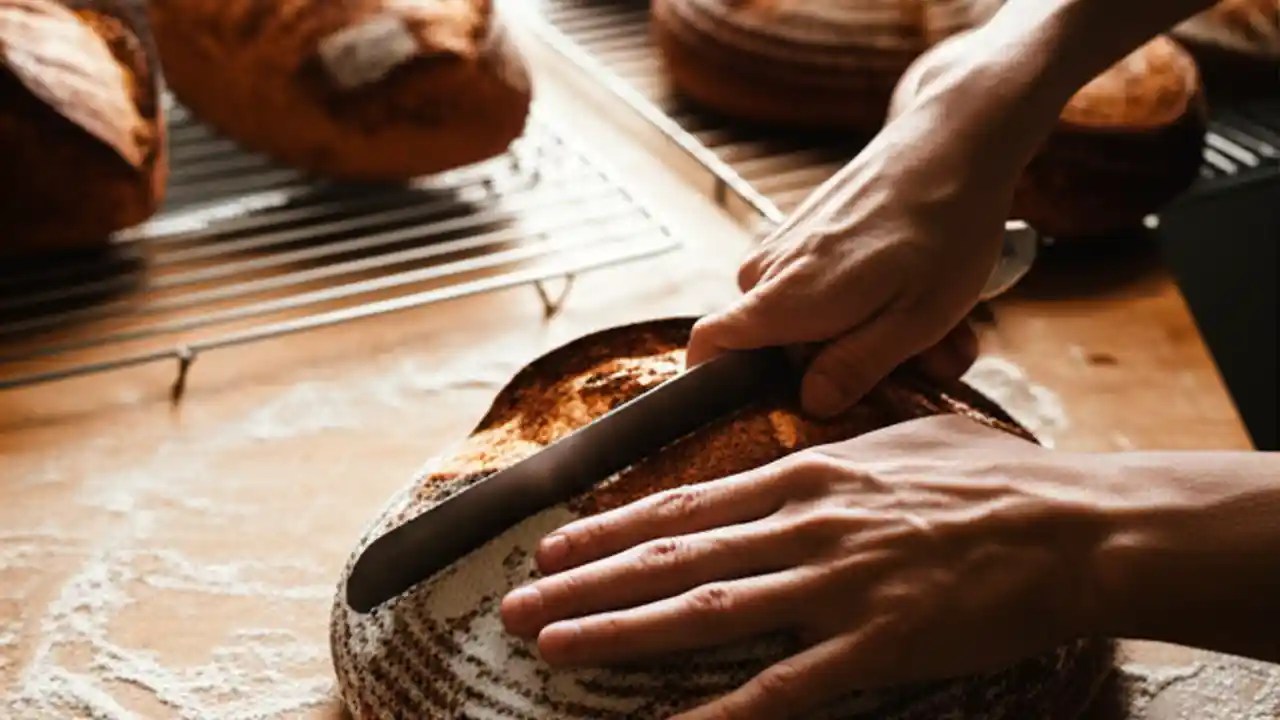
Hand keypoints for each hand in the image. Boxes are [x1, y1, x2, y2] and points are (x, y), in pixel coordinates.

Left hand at [501, 416, 1113, 718]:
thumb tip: (801, 442)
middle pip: (674, 557)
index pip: (687, 505)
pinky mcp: (877, 645)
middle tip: (519, 603)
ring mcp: (837, 586)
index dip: (612, 528)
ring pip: (707, 612)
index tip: (554, 544)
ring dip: (622, 630)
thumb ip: (844, 445)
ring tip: (556, 646)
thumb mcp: (911, 437)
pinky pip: (784, 687)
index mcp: (812, 473)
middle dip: (587, 582)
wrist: (1079, 527)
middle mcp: (808, 524)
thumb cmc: (1000, 482)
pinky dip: (722, 712)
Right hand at [686, 35, 1031, 417]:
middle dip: (842, 370)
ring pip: (808, 323)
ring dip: (869, 338)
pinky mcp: (809, 236)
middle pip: (775, 350)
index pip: (708, 346)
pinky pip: (822, 292)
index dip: (720, 387)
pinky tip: (922, 298)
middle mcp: (770, 270)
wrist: (953, 142)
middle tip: (918, 365)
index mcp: (785, 297)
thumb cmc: (942, 230)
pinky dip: (870, 306)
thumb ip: (855, 368)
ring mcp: (787, 249)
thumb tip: (809, 404)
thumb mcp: (915, 319)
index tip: (768, 411)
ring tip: (936, 329)